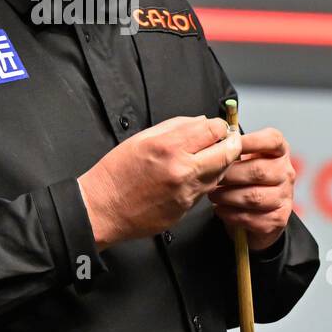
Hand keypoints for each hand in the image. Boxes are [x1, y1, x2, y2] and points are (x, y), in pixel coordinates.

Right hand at [78, 115, 240, 249]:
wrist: (102, 209)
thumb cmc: (116, 174)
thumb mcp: (141, 138)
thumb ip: (176, 127)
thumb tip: (201, 122)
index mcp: (169, 147)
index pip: (214, 130)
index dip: (220, 126)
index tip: (217, 127)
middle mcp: (182, 170)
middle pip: (228, 152)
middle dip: (230, 144)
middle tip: (226, 141)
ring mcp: (187, 193)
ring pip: (220, 173)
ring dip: (218, 163)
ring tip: (205, 158)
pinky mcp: (187, 210)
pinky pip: (205, 191)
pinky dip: (204, 181)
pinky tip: (189, 177)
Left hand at [209, 127, 295, 251]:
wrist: (257, 209)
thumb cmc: (245, 178)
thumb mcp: (242, 157)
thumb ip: (232, 148)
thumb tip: (214, 141)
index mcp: (279, 151)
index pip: (272, 140)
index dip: (251, 141)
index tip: (229, 142)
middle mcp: (286, 172)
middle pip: (258, 171)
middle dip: (230, 174)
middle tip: (210, 176)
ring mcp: (285, 196)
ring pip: (254, 197)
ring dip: (228, 196)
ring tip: (213, 194)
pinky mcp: (278, 218)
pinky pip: (253, 217)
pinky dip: (232, 214)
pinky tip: (221, 209)